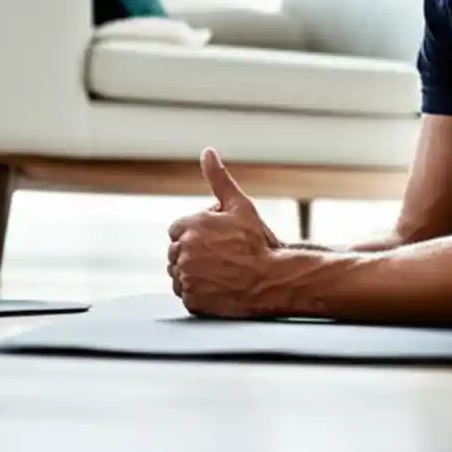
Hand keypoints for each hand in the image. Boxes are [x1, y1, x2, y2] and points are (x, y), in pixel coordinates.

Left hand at [167, 148, 280, 317]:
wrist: (275, 280)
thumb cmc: (259, 242)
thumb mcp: (240, 205)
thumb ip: (219, 178)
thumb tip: (207, 151)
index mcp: (191, 225)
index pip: (178, 230)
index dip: (197, 235)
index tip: (215, 242)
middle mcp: (183, 251)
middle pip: (176, 252)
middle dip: (193, 253)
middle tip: (221, 259)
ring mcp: (186, 277)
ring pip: (179, 274)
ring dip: (193, 274)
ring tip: (221, 273)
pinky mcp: (192, 300)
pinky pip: (186, 295)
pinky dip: (199, 294)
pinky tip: (219, 288)